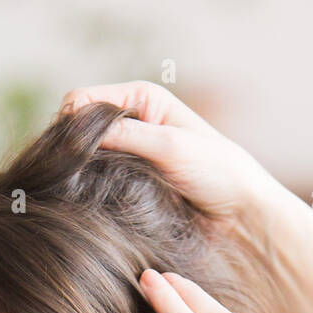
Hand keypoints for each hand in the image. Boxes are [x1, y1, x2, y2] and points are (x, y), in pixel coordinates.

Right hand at [57, 80, 279, 222]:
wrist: (241, 214)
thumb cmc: (217, 172)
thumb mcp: (169, 146)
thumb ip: (124, 134)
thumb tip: (74, 133)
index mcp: (141, 98)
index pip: (82, 100)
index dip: (70, 123)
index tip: (71, 152)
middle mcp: (131, 121)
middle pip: (78, 128)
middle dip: (72, 148)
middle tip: (76, 176)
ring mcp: (128, 154)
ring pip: (83, 158)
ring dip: (81, 172)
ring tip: (85, 192)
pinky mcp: (129, 184)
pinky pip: (96, 182)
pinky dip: (91, 190)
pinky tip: (95, 203)